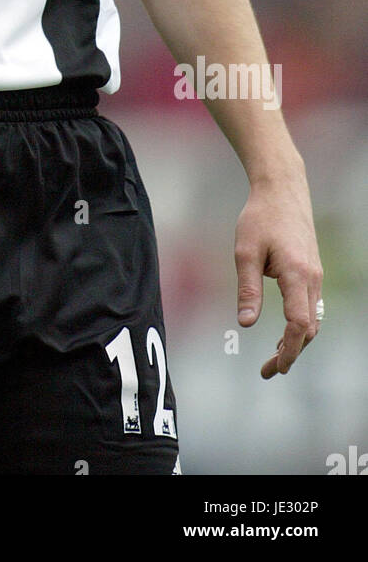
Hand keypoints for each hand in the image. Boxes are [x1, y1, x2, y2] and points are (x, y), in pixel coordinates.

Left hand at [233, 163, 323, 377]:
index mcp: (297, 275)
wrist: (282, 190)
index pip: (298, 324)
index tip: (275, 368)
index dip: (288, 350)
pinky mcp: (312, 271)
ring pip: (312, 320)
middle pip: (309, 329)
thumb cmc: (260, 217)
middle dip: (291, 353)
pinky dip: (300, 326)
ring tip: (274, 359)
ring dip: (296, 342)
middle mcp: (312, 279)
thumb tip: (246, 325)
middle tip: (268, 372)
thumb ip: (247, 289)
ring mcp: (315, 275)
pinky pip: (310, 307)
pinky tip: (283, 334)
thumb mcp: (245, 252)